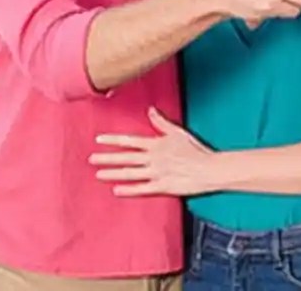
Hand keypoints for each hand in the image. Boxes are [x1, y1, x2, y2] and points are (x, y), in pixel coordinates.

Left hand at [91, 107, 221, 196]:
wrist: (209, 169)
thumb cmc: (196, 150)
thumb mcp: (178, 132)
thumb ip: (162, 122)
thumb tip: (151, 110)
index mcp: (156, 144)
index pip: (130, 141)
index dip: (113, 140)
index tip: (98, 140)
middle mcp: (154, 158)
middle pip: (126, 157)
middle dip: (107, 158)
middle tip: (91, 159)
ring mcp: (157, 173)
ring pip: (130, 173)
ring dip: (113, 173)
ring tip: (98, 174)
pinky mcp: (162, 187)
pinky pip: (142, 189)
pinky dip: (128, 190)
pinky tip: (116, 190)